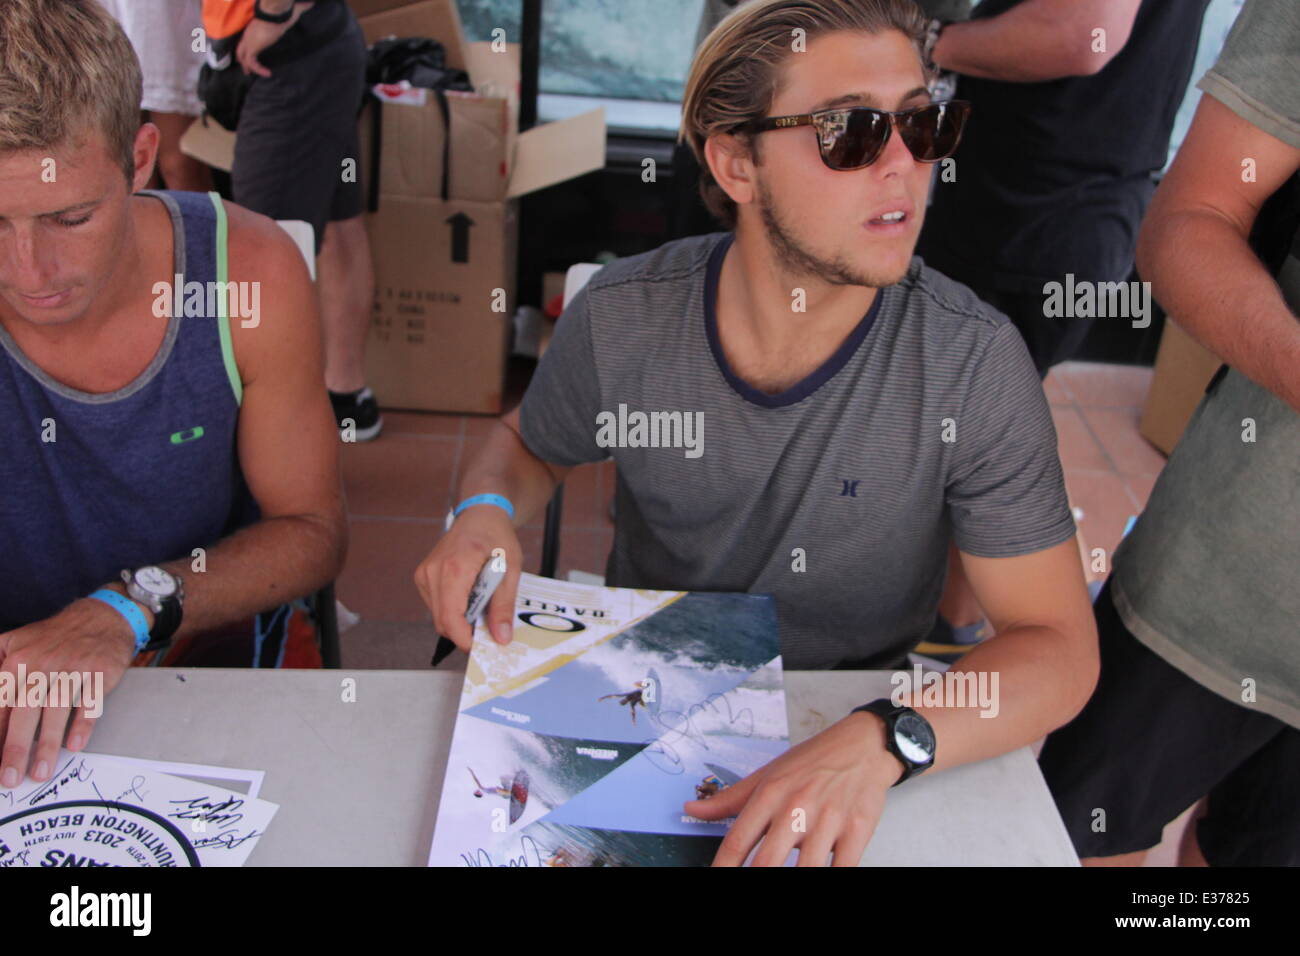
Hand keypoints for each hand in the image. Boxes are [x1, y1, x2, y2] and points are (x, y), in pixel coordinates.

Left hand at [0, 596, 138, 787]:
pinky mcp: (100, 673)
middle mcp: (43, 665)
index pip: (0, 704)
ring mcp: (73, 669)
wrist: (102, 617)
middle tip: (10, 777)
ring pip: (57, 711)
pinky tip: (75, 745)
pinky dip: (83, 725)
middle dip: (15, 748)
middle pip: (25, 712)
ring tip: (40, 771)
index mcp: (17, 660)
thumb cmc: (54, 637)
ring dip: (48, 745)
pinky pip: (90, 703)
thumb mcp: (14, 642)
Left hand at [236, 3, 313, 77]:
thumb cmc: (281, 13)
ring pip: (243, 58)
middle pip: (240, 50)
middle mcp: (248, 35)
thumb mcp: (291, 13)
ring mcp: (249, 42)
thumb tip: (311, 4)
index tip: (252, 56)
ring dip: (249, 68)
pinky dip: (258, 69)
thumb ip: (300, 8)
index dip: (247, 48)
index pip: (246, 40)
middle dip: (243, 61)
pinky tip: (267, 73)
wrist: (275, 12)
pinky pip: (252, 62)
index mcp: (254, 28)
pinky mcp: (253, 48)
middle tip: (247, 71)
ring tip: (254, 75)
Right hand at [413, 505, 522, 652]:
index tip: (482, 647)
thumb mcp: (510, 569)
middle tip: (488, 631)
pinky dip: (452, 610)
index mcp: (455, 567)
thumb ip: (504, 605)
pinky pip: (435, 605)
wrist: (480, 514)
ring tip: (481, 609)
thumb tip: (501, 637)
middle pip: (442, 621)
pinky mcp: (423, 576)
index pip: (451, 617)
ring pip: (437, 616)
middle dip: (464, 633)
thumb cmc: (496, 536)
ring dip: (458, 622)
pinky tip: (469, 599)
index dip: (464, 639)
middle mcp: (433, 571)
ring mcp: (425, 573)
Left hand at [684, 712, 902, 865]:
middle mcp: (797, 807)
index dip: (722, 868)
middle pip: (767, 862)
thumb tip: (692, 809)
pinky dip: (831, 877)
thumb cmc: (812, 761)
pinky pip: (842, 868)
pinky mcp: (857, 830)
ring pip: (805, 870)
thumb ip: (729, 798)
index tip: (715, 878)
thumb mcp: (767, 774)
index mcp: (771, 793)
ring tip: (785, 881)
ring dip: (793, 880)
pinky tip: (819, 876)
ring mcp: (828, 820)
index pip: (738, 841)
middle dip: (755, 879)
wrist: (863, 746)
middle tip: (744, 889)